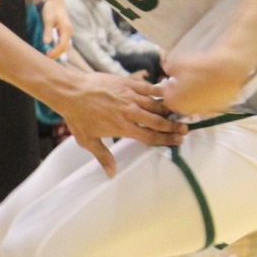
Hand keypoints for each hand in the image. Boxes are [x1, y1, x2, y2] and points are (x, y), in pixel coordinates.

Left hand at [40, 0, 72, 58]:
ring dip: (57, 53)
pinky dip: (57, 48)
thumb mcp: (47, 19)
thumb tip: (46, 43)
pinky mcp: (64, 32)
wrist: (55, 1)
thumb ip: (47, 31)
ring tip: (46, 56)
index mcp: (66, 29)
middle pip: (64, 48)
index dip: (54, 53)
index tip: (46, 56)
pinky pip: (62, 43)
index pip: (62, 46)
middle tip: (45, 59)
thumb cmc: (51, 8)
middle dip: (56, 55)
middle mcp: (69, 32)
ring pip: (64, 46)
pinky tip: (49, 50)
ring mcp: (67, 32)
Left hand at [50, 71, 185, 175]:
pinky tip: (167, 92)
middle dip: (173, 126)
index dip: (166, 139)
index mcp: (122, 127)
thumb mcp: (87, 140)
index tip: (178, 141)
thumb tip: (111, 173)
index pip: (150, 136)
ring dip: (169, 109)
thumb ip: (103, 156)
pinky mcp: (127, 83)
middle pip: (157, 121)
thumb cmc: (77, 117)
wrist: (70, 91)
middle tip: (186, 129)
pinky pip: (147, 87)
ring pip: (155, 104)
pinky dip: (159, 90)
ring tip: (180, 113)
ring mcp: (129, 96)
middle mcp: (130, 112)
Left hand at [159, 45, 256, 119]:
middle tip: (180, 80)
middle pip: (179, 102)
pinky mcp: (217, 108)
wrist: (227, 70)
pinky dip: (204, 96)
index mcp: (175, 102)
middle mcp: (188, 110)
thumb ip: (169, 68)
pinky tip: (208, 85)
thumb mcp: (178, 63)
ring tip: (195, 82)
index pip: (165, 97)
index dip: (165, 87)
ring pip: (193, 103)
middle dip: (177, 92)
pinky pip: (206, 103)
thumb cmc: (199, 67)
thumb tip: (166, 68)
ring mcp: (203, 110)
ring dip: (191, 95)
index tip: (167, 79)